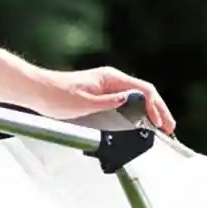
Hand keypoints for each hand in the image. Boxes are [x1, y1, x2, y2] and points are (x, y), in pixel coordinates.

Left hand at [35, 66, 175, 133]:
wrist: (37, 91)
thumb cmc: (56, 96)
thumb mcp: (85, 103)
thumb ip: (110, 102)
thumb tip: (132, 100)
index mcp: (111, 78)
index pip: (144, 90)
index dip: (157, 107)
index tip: (162, 123)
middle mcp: (112, 80)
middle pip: (144, 93)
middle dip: (158, 111)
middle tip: (169, 128)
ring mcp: (107, 87)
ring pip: (137, 98)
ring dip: (149, 112)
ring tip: (159, 128)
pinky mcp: (101, 95)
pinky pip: (126, 102)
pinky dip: (137, 112)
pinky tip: (140, 123)